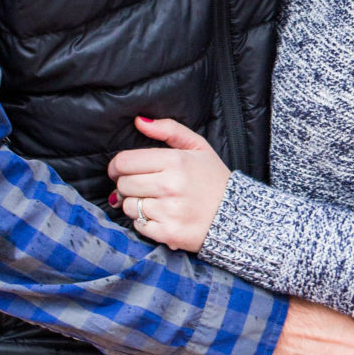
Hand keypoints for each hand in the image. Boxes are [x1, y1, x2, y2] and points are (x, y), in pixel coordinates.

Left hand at [108, 117, 231, 251]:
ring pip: (128, 206)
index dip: (117, 165)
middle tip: (139, 185)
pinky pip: (138, 225)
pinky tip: (159, 215)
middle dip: (126, 184)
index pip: (125, 161)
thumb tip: (139, 121)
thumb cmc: (213, 178)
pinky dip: (144, 221)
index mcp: (175, 161)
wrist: (236, 215)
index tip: (119, 169)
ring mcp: (168, 211)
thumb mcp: (197, 146)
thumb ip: (168, 129)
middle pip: (124, 184)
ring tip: (153, 201)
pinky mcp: (168, 233)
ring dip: (135, 203)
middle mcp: (169, 186)